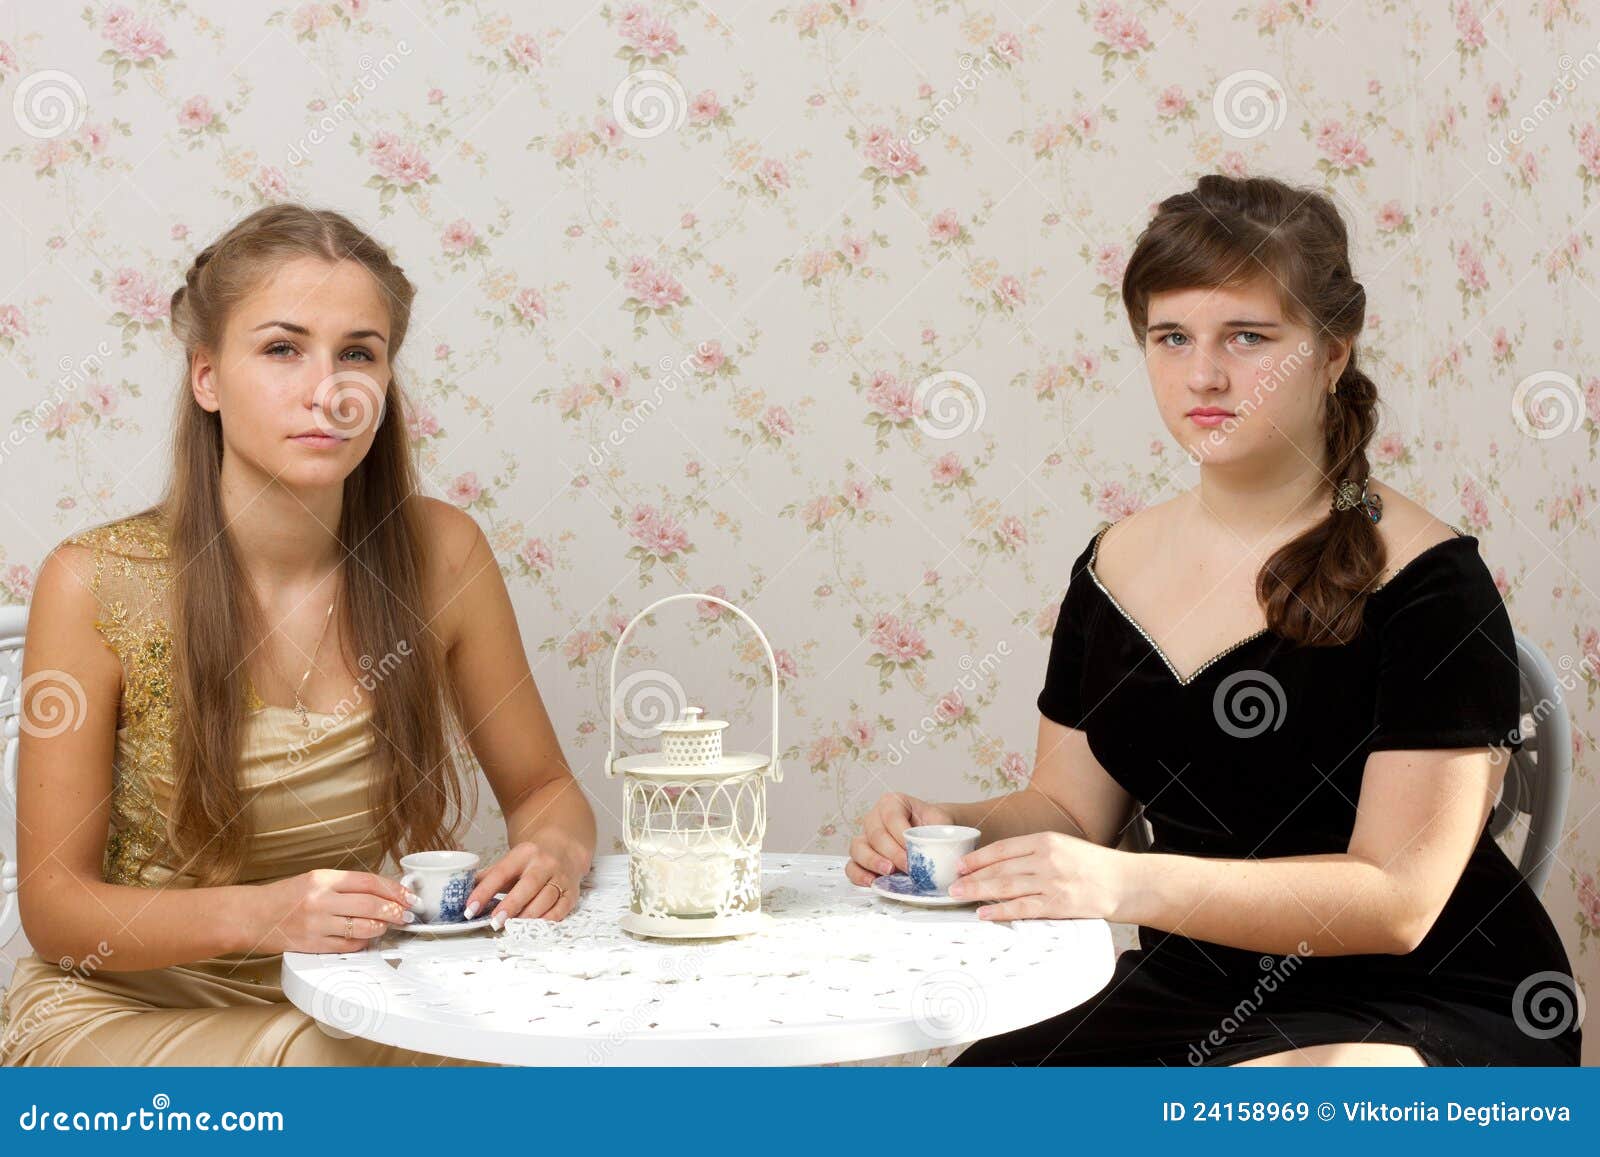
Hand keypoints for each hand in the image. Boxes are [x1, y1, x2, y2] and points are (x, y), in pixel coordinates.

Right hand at [250, 869, 417, 953]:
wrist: (252, 916)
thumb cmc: (284, 897)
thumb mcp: (314, 880)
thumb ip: (346, 885)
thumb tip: (382, 891)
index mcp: (323, 879)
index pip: (369, 882)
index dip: (394, 890)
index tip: (409, 896)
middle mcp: (321, 900)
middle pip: (371, 904)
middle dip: (396, 910)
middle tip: (407, 914)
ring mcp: (317, 924)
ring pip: (363, 927)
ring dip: (382, 927)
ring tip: (388, 925)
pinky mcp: (313, 945)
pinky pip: (348, 946)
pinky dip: (363, 943)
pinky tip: (367, 939)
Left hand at [464, 839, 584, 928]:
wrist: (565, 849)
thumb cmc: (532, 860)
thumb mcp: (510, 861)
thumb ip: (489, 877)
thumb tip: (460, 891)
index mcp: (523, 854)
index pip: (501, 872)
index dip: (484, 891)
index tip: (470, 908)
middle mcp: (544, 863)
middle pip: (528, 885)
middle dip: (510, 905)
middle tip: (495, 922)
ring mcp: (560, 877)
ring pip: (546, 897)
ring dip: (529, 915)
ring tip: (513, 927)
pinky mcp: (571, 892)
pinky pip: (561, 908)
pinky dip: (548, 919)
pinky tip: (535, 926)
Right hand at [845, 792, 954, 885]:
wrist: (930, 833)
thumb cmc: (932, 824)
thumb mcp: (940, 820)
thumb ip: (940, 830)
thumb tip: (940, 850)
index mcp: (891, 803)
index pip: (891, 817)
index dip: (901, 836)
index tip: (914, 852)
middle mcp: (874, 818)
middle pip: (874, 834)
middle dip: (890, 852)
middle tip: (906, 866)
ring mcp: (865, 837)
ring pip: (858, 848)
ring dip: (872, 862)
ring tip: (889, 873)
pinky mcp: (861, 856)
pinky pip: (852, 865)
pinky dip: (859, 875)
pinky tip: (872, 882)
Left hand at [947, 832, 1129, 921]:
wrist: (1125, 882)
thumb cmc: (1093, 866)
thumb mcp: (1063, 846)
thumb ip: (1035, 852)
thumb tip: (1001, 865)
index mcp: (1045, 840)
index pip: (1003, 848)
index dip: (978, 858)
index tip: (961, 866)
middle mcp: (1046, 859)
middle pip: (1000, 869)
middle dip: (972, 877)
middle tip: (953, 885)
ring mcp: (1052, 882)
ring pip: (1006, 887)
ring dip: (979, 892)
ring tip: (961, 897)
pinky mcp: (1058, 905)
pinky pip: (1022, 908)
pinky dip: (1000, 911)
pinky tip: (985, 914)